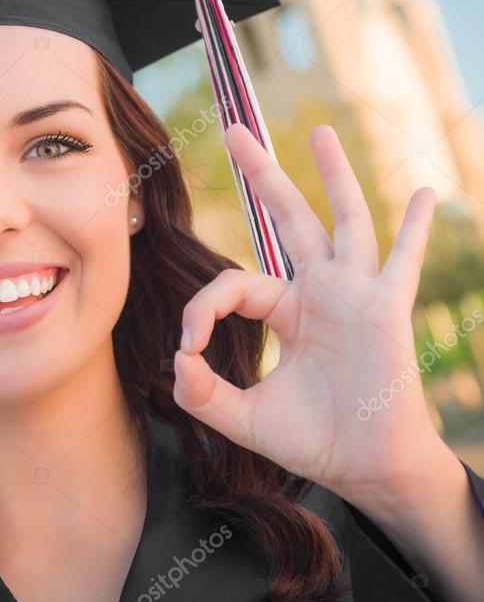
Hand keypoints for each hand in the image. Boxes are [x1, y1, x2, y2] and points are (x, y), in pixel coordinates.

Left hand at [173, 122, 445, 510]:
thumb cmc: (314, 441)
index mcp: (286, 311)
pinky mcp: (386, 309)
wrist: (366, 470)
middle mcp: (320, 292)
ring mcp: (355, 294)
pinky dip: (416, 228)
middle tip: (234, 132)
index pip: (235, 284)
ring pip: (343, 221)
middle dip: (262, 174)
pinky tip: (425, 194)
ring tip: (319, 131)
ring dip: (333, 176)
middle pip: (287, 219)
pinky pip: (403, 261)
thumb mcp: (246, 418)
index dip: (202, 309)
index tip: (188, 350)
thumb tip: (176, 363)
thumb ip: (205, 395)